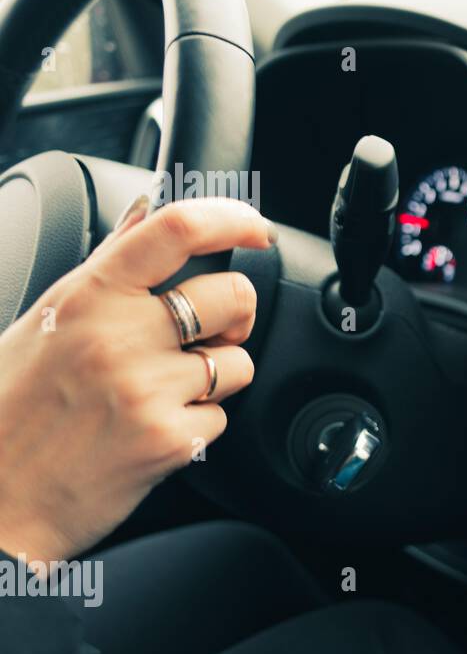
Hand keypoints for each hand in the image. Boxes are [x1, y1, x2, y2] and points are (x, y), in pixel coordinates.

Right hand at [0, 196, 275, 562]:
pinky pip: (220, 417)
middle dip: (235, 316)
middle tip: (211, 333)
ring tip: (160, 392)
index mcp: (88, 296)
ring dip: (214, 377)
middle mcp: (120, 336)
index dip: (231, 219)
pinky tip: (149, 431)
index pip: (176, 230)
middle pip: (233, 297)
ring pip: (238, 363)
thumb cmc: (9, 409)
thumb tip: (145, 213)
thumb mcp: (44, 322)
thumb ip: (106, 268)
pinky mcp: (170, 440)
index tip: (254, 227)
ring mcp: (148, 389)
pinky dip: (196, 424)